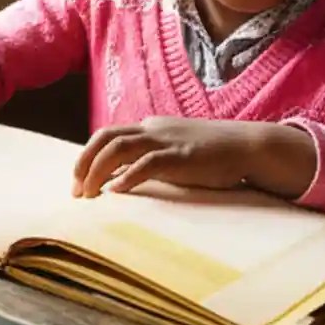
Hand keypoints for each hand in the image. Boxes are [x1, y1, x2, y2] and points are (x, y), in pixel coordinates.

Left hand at [72, 116, 317, 198]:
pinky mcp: (182, 156)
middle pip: (105, 137)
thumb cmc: (212, 156)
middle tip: (76, 192)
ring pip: (119, 148)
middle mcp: (153, 129)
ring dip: (98, 172)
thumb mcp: (174, 155)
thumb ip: (148, 162)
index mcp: (150, 128)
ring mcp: (167, 140)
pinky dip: (128, 177)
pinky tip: (117, 193)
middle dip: (84, 163)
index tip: (78, 183)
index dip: (87, 157)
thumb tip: (120, 180)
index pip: (107, 135)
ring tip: (90, 196)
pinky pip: (147, 163)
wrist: (249, 146)